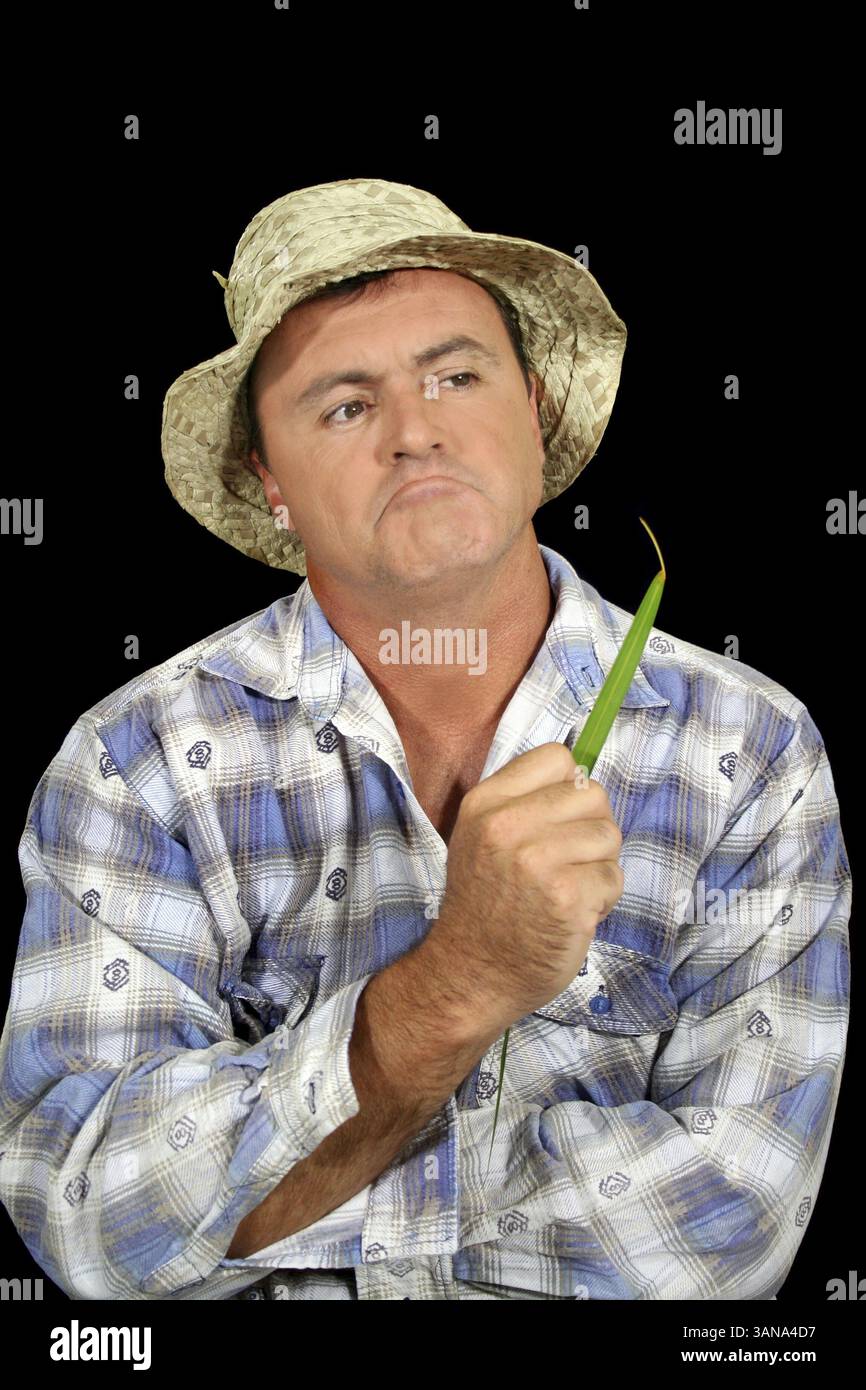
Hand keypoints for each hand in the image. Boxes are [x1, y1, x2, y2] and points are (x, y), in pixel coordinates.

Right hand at [425, 742, 624, 1032]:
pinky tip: (574, 914)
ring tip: (570, 889)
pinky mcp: (567, 897)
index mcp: (486, 802)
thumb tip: (582, 779)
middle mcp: (508, 824)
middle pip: (593, 794)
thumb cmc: (485, 904)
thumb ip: (523, 802)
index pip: (557, 757)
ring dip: (600, 866)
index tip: (556, 820)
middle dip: (591, 828)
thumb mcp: (481, 837)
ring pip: (609, 835)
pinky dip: (603, 899)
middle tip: (567, 863)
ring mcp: (538, 861)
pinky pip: (614, 877)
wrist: (472, 973)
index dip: (568, 788)